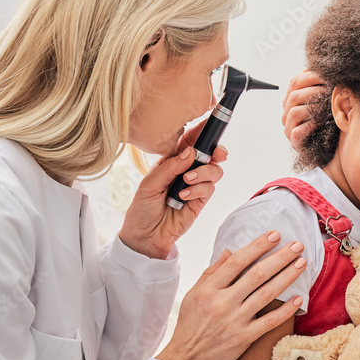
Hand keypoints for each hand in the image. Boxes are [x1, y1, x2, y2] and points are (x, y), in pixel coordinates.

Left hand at [119, 122, 226, 259]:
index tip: (212, 122)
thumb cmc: (142, 209)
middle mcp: (186, 170)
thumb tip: (191, 152)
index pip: (190, 140)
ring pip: (214, 171)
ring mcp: (195, 185)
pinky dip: (198, 190)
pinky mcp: (201, 201)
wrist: (145, 237)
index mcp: (172, 161)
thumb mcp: (150, 184)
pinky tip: (183, 197)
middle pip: (210, 154)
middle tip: (215, 155)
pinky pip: (209, 189)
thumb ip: (171, 167)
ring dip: (204, 173)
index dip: (202, 130)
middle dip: (216, 151)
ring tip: (187, 182)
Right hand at [156, 231, 306, 359]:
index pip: (237, 261)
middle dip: (280, 257)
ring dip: (287, 277)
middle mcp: (223, 302)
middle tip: (298, 245)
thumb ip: (211, 272)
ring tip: (301, 264)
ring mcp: (235, 320)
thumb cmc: (190, 325)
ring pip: (266, 294)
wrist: (187, 359)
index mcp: (209, 289)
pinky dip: (285, 310)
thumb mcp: (194, 294)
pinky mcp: (244, 338)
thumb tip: (230, 251)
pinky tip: (298, 299)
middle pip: (257, 274)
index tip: (275, 235)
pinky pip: (269, 321)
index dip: (257, 246)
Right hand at [281, 70, 327, 150]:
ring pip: (295, 111)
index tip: (327, 73)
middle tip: (330, 88)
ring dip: (313, 106)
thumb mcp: (325, 101)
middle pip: (294, 95)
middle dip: (313, 89)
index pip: (295, 81)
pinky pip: (297, 131)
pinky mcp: (294, 142)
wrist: (331, 150)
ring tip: (328, 104)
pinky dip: (310, 125)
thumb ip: (321, 85)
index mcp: (292, 100)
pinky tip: (323, 122)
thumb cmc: (329, 123)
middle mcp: (287, 113)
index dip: (310, 75)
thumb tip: (319, 66)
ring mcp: (289, 128)